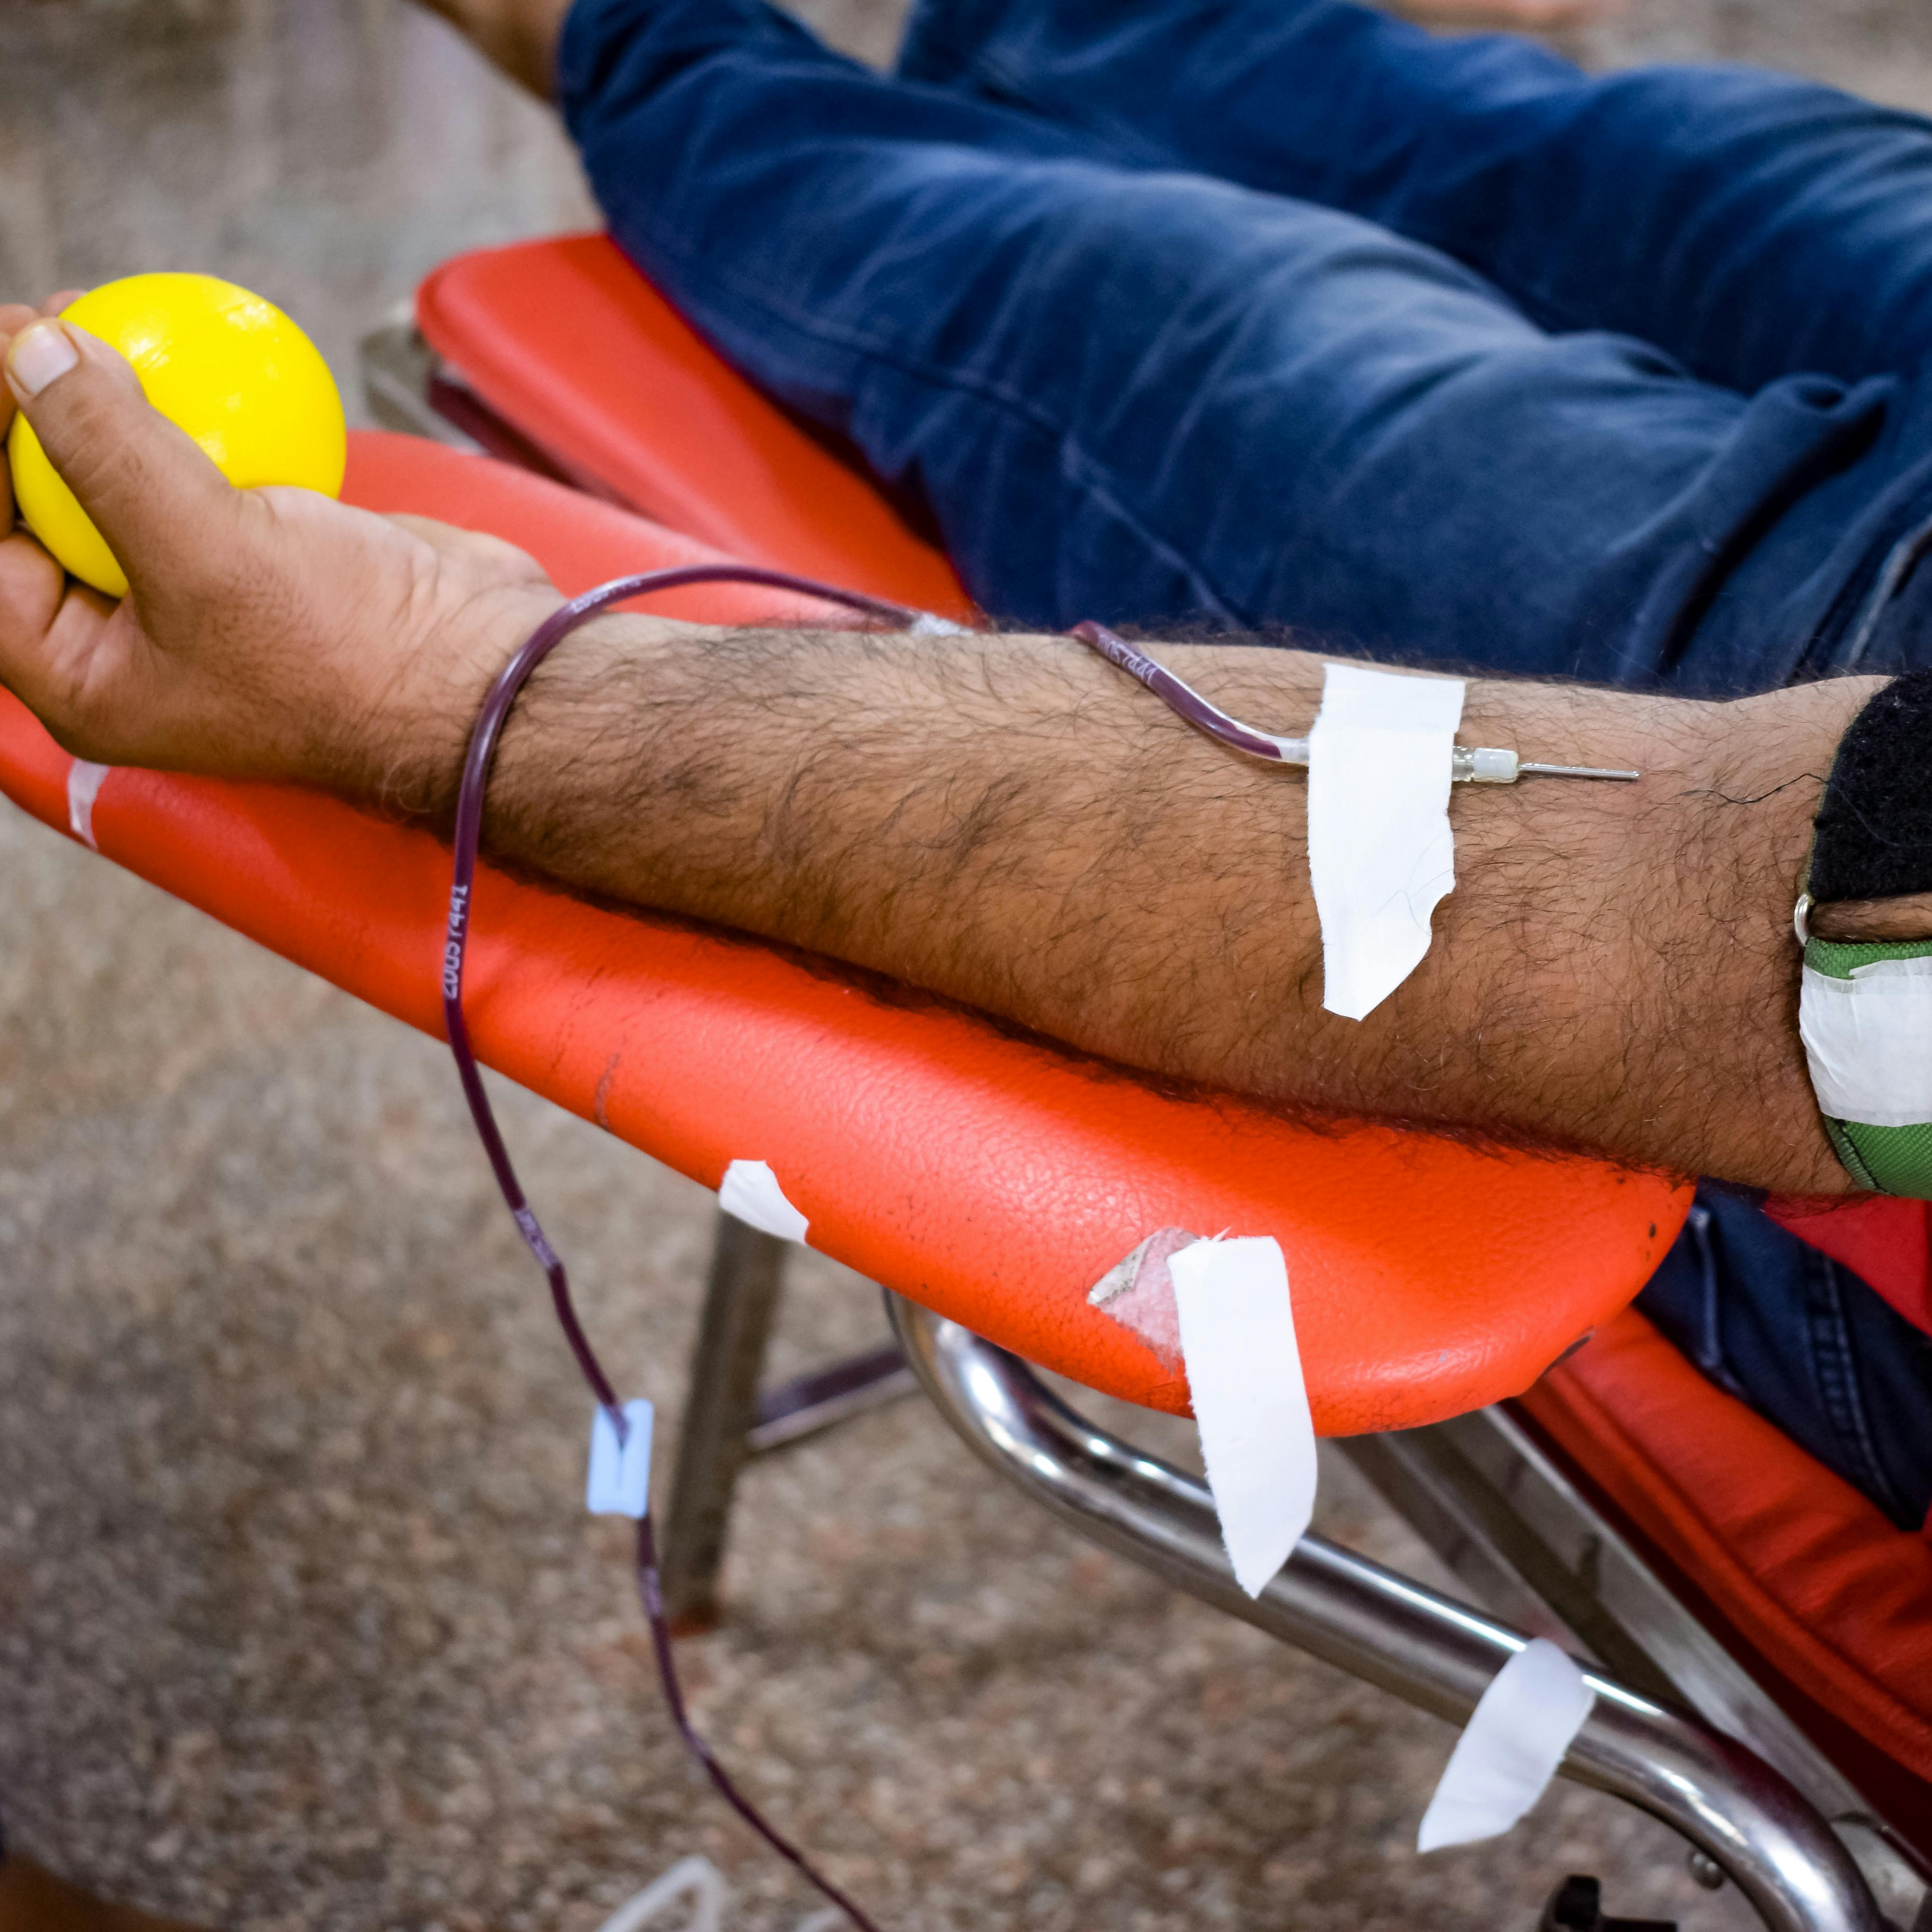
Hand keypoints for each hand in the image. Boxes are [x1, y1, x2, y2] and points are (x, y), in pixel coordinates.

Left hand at [0, 305, 563, 810]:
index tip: (2, 358)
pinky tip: (187, 356)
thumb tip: (30, 350)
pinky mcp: (267, 557)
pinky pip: (202, 476)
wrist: (488, 675)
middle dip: (31, 415)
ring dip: (105, 402)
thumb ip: (103, 451)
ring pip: (117, 487)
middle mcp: (132, 647)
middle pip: (38, 515)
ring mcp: (202, 599)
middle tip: (43, 323)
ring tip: (96, 317)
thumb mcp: (205, 551)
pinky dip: (192, 418)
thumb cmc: (345, 654)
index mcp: (89, 681)